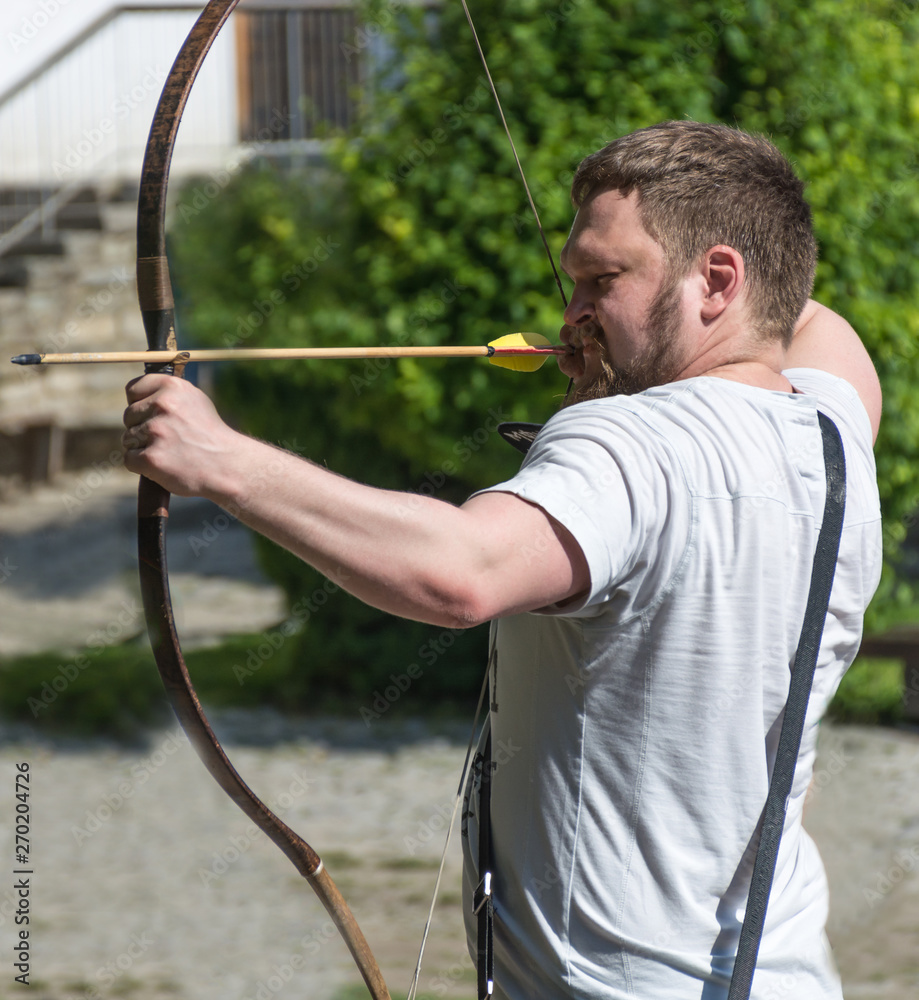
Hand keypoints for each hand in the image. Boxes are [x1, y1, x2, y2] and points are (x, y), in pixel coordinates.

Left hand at [123, 375, 240, 496]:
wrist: (229, 467)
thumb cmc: (212, 437)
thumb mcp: (196, 403)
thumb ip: (169, 396)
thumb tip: (140, 396)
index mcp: (173, 387)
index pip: (133, 388)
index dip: (139, 403)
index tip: (150, 414)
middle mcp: (163, 405)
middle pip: (129, 416)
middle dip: (142, 428)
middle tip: (168, 439)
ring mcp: (156, 431)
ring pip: (128, 439)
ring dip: (143, 448)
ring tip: (171, 453)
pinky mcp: (151, 458)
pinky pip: (130, 460)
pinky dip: (143, 466)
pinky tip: (165, 466)